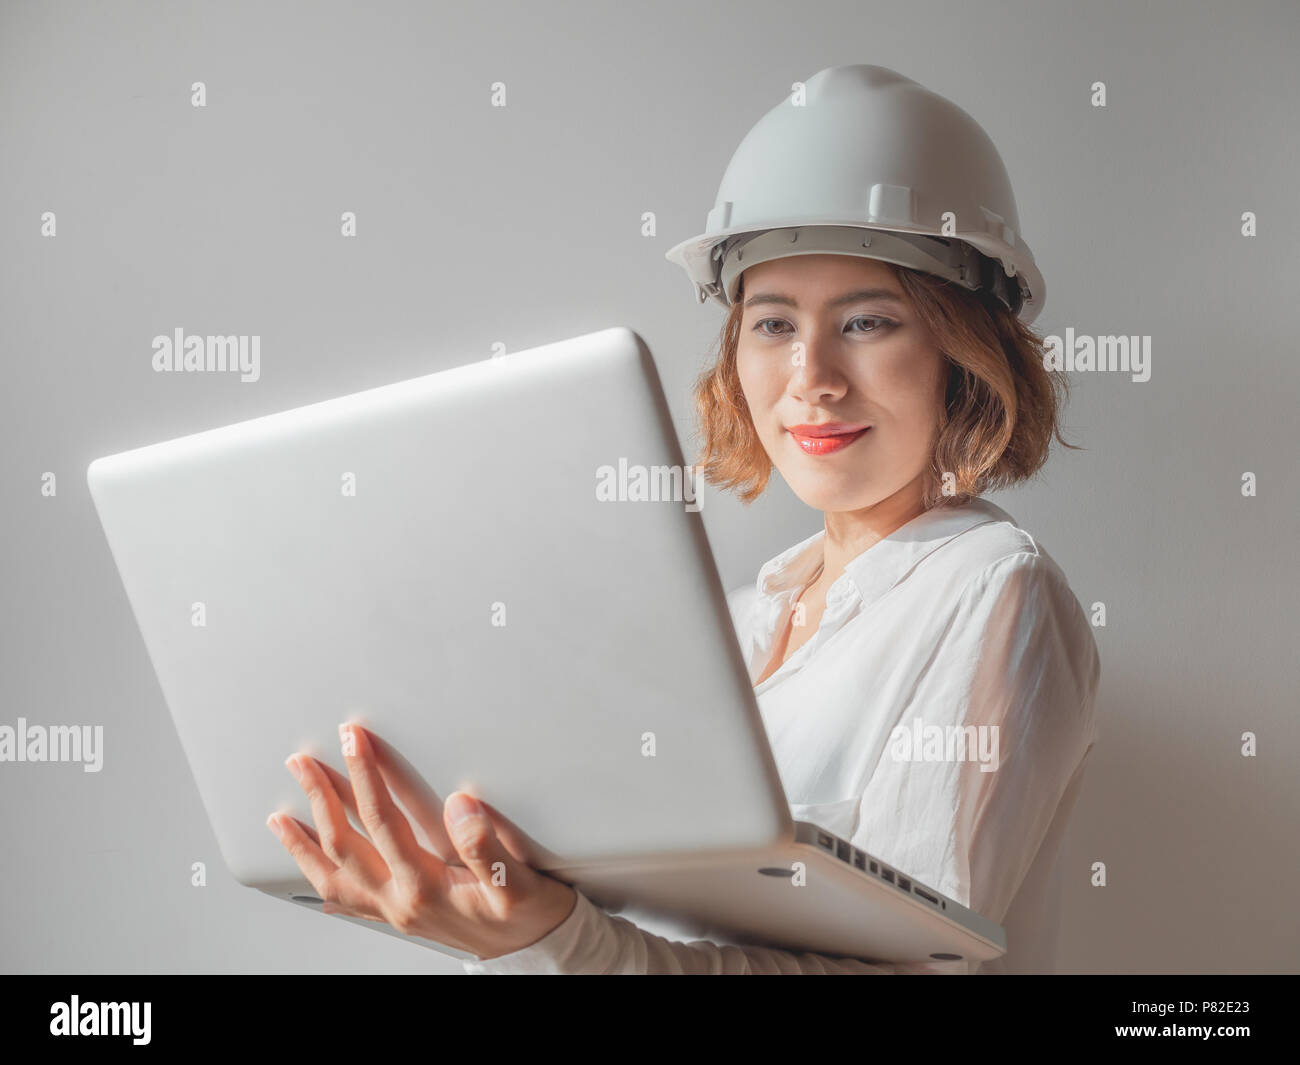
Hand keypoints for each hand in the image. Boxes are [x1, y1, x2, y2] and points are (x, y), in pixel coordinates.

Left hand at [267, 722, 576, 959]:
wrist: (534, 948)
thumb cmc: (528, 914)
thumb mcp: (520, 880)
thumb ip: (486, 845)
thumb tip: (459, 806)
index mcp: (426, 886)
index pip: (383, 821)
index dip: (366, 776)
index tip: (355, 741)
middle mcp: (401, 901)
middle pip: (345, 844)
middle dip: (321, 797)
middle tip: (303, 762)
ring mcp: (394, 911)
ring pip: (333, 876)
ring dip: (304, 842)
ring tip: (282, 815)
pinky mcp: (397, 915)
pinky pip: (345, 899)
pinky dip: (319, 877)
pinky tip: (310, 865)